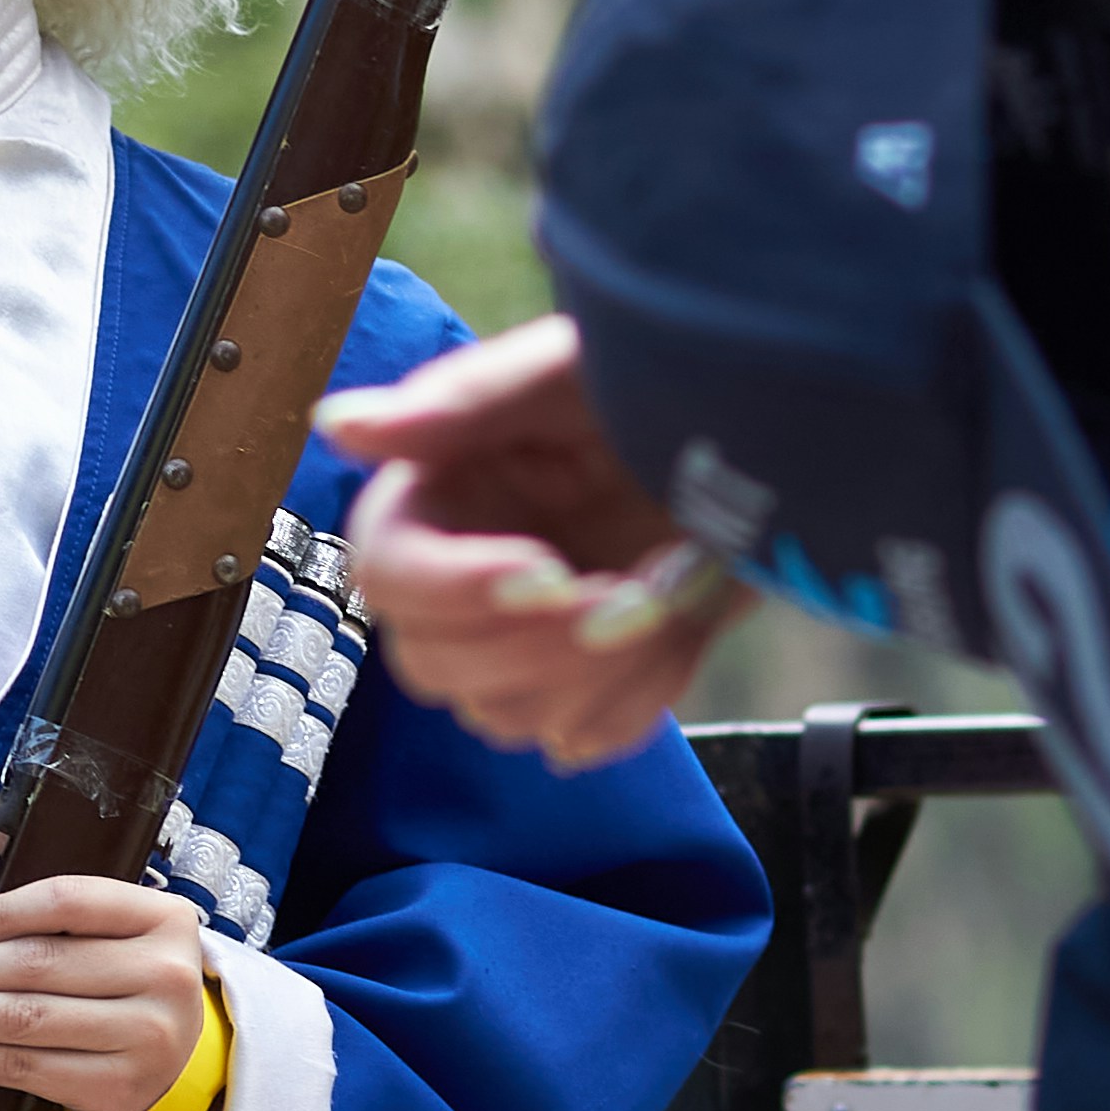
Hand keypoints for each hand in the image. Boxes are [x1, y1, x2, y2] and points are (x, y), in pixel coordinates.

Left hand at [0, 872, 205, 1110]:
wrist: (183, 1060)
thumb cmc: (131, 983)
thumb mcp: (118, 932)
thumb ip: (57, 914)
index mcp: (164, 919)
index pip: (69, 901)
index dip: (2, 912)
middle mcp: (163, 975)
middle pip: (38, 965)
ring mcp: (145, 1036)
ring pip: (24, 1020)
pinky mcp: (117, 1087)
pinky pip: (24, 1068)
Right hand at [316, 318, 752, 770]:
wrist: (772, 425)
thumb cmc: (663, 377)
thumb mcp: (568, 374)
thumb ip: (457, 403)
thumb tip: (337, 425)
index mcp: (438, 493)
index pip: (388, 577)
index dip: (460, 590)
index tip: (550, 569)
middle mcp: (464, 573)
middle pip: (434, 665)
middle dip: (537, 645)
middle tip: (632, 595)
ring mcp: (524, 635)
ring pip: (503, 715)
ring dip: (595, 674)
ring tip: (673, 595)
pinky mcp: (588, 675)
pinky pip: (580, 736)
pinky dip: (636, 698)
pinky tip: (683, 630)